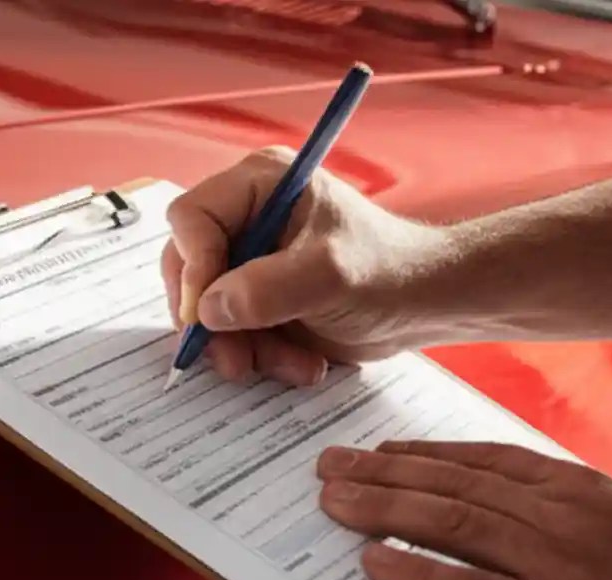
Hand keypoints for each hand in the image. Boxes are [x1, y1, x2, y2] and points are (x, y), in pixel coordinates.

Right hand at [162, 147, 468, 384]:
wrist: (425, 305)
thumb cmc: (388, 272)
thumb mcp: (329, 276)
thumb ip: (266, 289)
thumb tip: (208, 310)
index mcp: (258, 184)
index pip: (190, 220)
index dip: (193, 268)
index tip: (208, 315)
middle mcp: (244, 217)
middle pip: (186, 269)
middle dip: (214, 321)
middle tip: (237, 358)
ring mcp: (247, 260)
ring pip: (205, 310)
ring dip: (242, 348)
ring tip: (289, 363)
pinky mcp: (254, 298)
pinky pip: (229, 333)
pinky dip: (258, 356)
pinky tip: (300, 362)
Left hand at [316, 441, 611, 579]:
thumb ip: (553, 509)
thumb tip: (483, 504)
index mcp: (574, 487)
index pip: (479, 458)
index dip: (419, 453)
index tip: (375, 450)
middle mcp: (560, 514)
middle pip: (451, 483)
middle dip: (381, 473)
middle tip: (328, 467)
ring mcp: (558, 563)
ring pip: (451, 523)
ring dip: (383, 510)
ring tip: (335, 504)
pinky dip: (418, 573)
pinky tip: (376, 563)